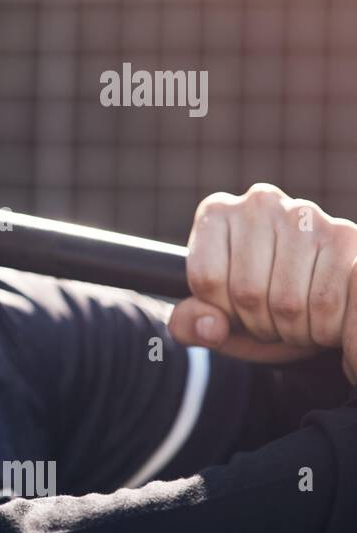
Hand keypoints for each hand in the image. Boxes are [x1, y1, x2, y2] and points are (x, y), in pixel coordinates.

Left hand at [168, 183, 356, 382]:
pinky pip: (327, 302)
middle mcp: (260, 202)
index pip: (207, 279)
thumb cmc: (257, 305)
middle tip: (273, 321)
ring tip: (296, 321)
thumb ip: (191, 325)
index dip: (223, 312)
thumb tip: (210, 327)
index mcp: (217, 213)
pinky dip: (323, 328)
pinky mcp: (346, 236)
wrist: (320, 300)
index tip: (237, 310)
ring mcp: (305, 214)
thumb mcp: (216, 319)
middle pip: (247, 292)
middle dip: (260, 324)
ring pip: (288, 302)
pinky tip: (323, 320)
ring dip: (293, 330)